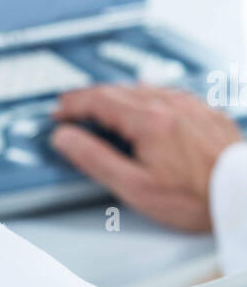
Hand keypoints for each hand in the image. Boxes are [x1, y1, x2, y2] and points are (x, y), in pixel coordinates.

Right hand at [51, 84, 242, 231]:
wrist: (241, 195)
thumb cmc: (195, 198)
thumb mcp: (134, 187)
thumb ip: (94, 159)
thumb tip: (65, 138)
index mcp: (149, 120)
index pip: (99, 100)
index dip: (73, 105)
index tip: (58, 111)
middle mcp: (170, 105)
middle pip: (119, 90)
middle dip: (89, 97)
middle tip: (71, 107)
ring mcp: (190, 105)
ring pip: (143, 88)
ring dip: (115, 95)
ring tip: (100, 106)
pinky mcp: (205, 112)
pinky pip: (167, 93)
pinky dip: (144, 96)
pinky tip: (143, 106)